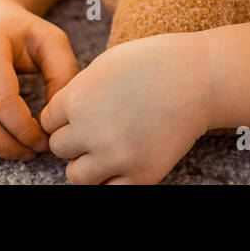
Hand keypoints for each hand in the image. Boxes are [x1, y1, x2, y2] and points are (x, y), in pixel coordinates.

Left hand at [40, 32, 215, 183]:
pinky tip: (126, 158)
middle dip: (76, 138)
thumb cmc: (156, 62)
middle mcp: (90, 131)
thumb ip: (79, 91)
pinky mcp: (140, 175)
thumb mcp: (105, 64)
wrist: (201, 77)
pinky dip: (113, 177)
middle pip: (60, 148)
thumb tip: (63, 116)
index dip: (66, 115)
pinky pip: (109, 189)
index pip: (48, 121)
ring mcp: (115, 157)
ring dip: (88, 163)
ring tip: (109, 147)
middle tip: (101, 125)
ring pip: (76, 175)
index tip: (86, 109)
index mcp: (77, 99)